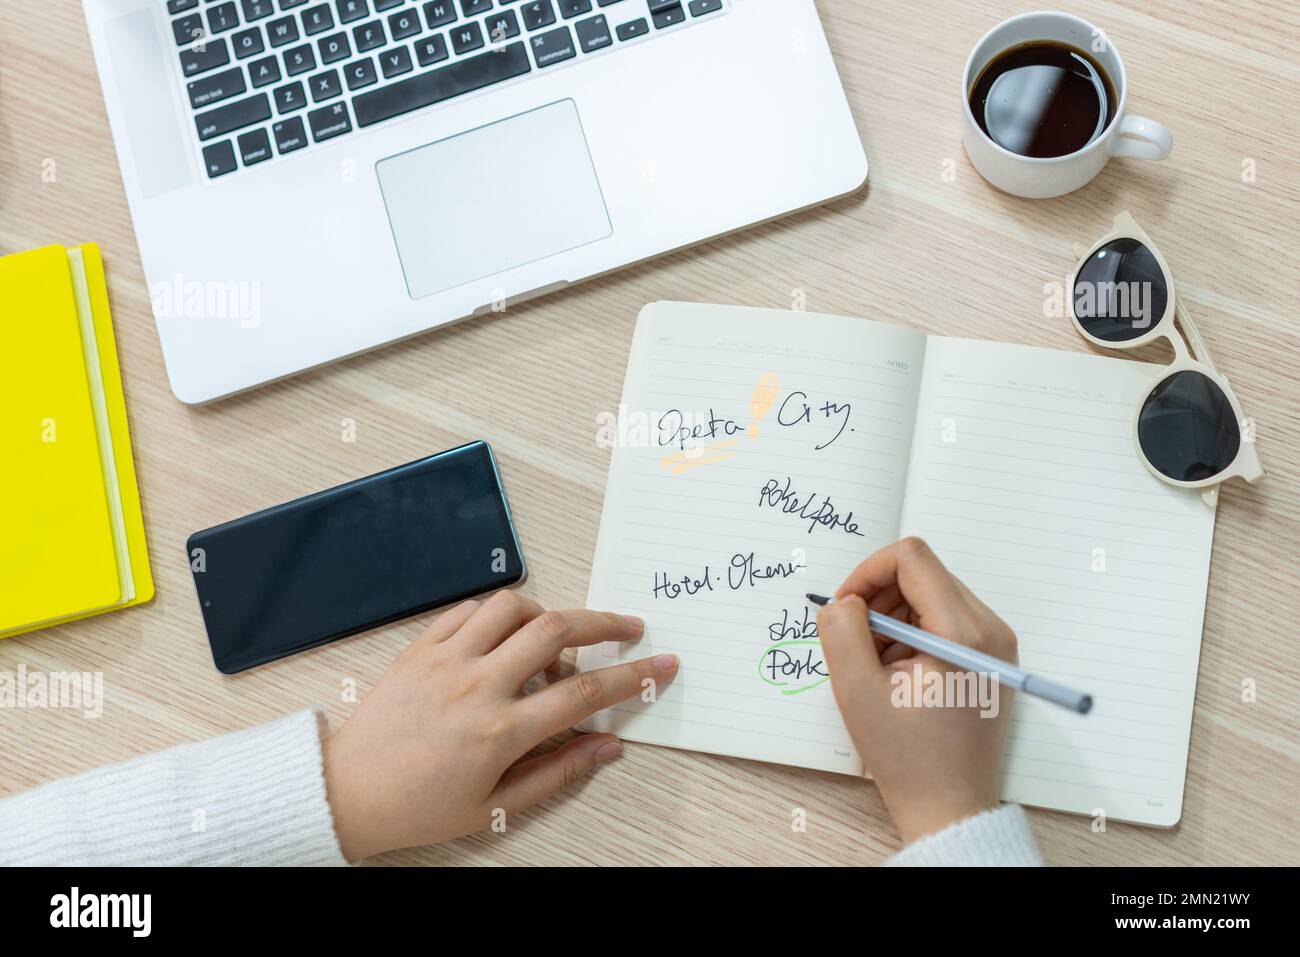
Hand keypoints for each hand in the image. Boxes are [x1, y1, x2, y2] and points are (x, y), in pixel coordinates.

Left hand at [322, 592, 677, 859]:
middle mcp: (475, 686)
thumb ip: (558, 773)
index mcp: (498, 732)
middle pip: (556, 631)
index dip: (631, 677)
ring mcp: (445, 660)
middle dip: (604, 623)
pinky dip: (499, 614)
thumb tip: (607, 747)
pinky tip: (506, 637)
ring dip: (547, 615)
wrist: (347, 791)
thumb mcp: (495, 805)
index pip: (583, 693)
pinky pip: (469, 609)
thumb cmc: (419, 806)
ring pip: (513, 607)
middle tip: (627, 628)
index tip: (661, 665)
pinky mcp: (421, 648)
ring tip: (557, 640)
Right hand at [817, 537, 1016, 843]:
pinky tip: (898, 672)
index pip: (911, 557)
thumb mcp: (857, 691)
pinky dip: (912, 631)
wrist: (951, 807)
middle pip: (922, 572)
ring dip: (893, 616)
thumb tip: (844, 600)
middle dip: (878, 597)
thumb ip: (841, 631)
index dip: (866, 573)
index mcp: (963, 632)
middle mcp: (990, 628)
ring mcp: (997, 642)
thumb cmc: (907, 758)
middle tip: (856, 642)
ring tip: (878, 664)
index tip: (844, 608)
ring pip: (931, 592)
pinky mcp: (992, 656)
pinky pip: (944, 617)